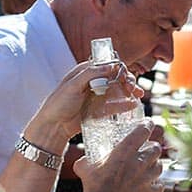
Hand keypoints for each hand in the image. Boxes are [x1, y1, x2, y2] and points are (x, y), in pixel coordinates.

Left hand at [23, 62, 142, 153]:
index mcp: (85, 71)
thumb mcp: (73, 85)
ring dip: (129, 92)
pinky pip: (114, 106)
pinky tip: (133, 105)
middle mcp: (93, 82)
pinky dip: (124, 105)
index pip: (107, 65)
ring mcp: (96, 97)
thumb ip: (91, 74)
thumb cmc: (58, 103)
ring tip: (138, 96)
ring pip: (117, 91)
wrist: (53, 126)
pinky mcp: (98, 110)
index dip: (119, 69)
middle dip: (127, 81)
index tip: (126, 76)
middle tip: (134, 89)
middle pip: (115, 78)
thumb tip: (111, 65)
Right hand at [75, 122, 162, 191]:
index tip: (148, 124)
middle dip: (153, 148)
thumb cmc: (94, 187)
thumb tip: (82, 161)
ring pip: (160, 166)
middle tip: (148, 149)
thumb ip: (86, 162)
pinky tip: (153, 186)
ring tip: (151, 167)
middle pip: (155, 149)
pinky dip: (157, 185)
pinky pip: (160, 186)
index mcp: (125, 151)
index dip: (147, 125)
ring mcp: (147, 178)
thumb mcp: (85, 168)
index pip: (142, 131)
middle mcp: (139, 162)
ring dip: (156, 165)